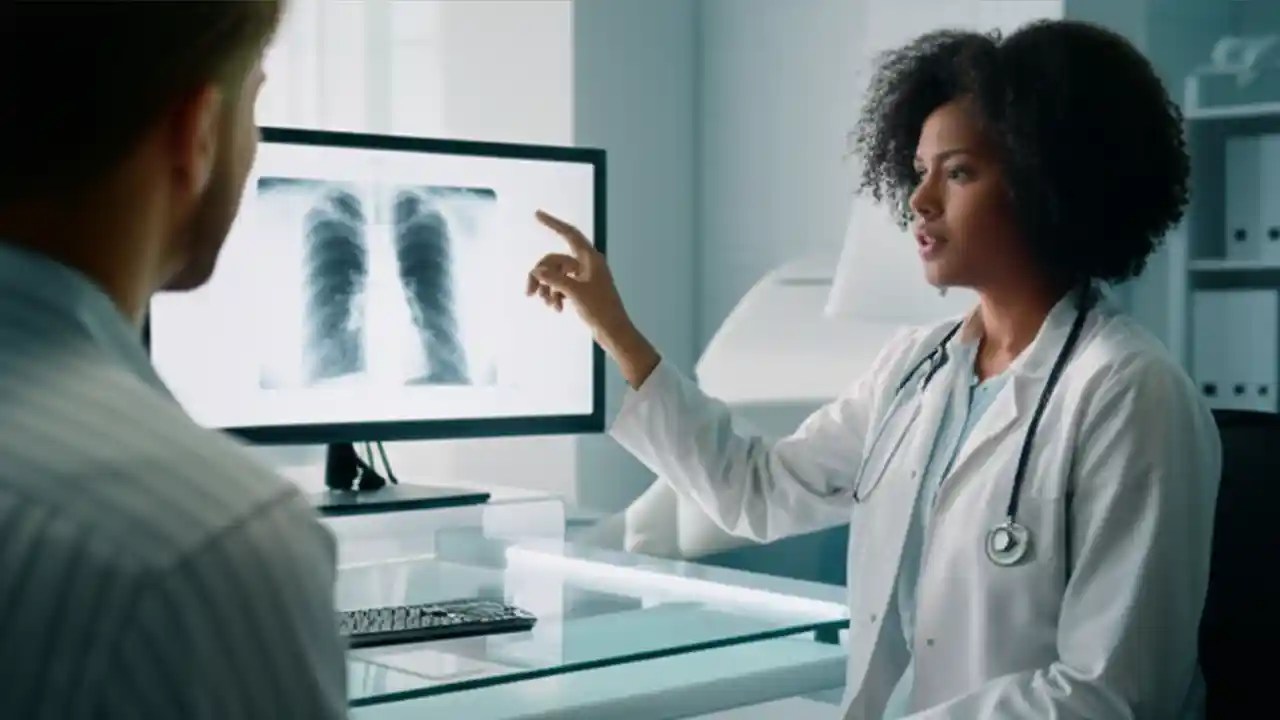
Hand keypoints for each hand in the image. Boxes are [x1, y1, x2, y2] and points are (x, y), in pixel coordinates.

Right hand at [528, 209, 659, 387]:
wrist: (614, 332)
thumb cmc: (600, 310)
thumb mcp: (574, 292)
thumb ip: (554, 279)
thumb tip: (537, 270)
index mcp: (591, 258)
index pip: (569, 234)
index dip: (553, 223)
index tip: (537, 214)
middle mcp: (588, 264)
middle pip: (555, 261)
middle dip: (541, 275)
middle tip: (528, 293)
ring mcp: (585, 277)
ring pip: (557, 275)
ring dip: (548, 289)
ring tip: (548, 304)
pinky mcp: (582, 290)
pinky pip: (562, 286)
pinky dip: (556, 296)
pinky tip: (557, 309)